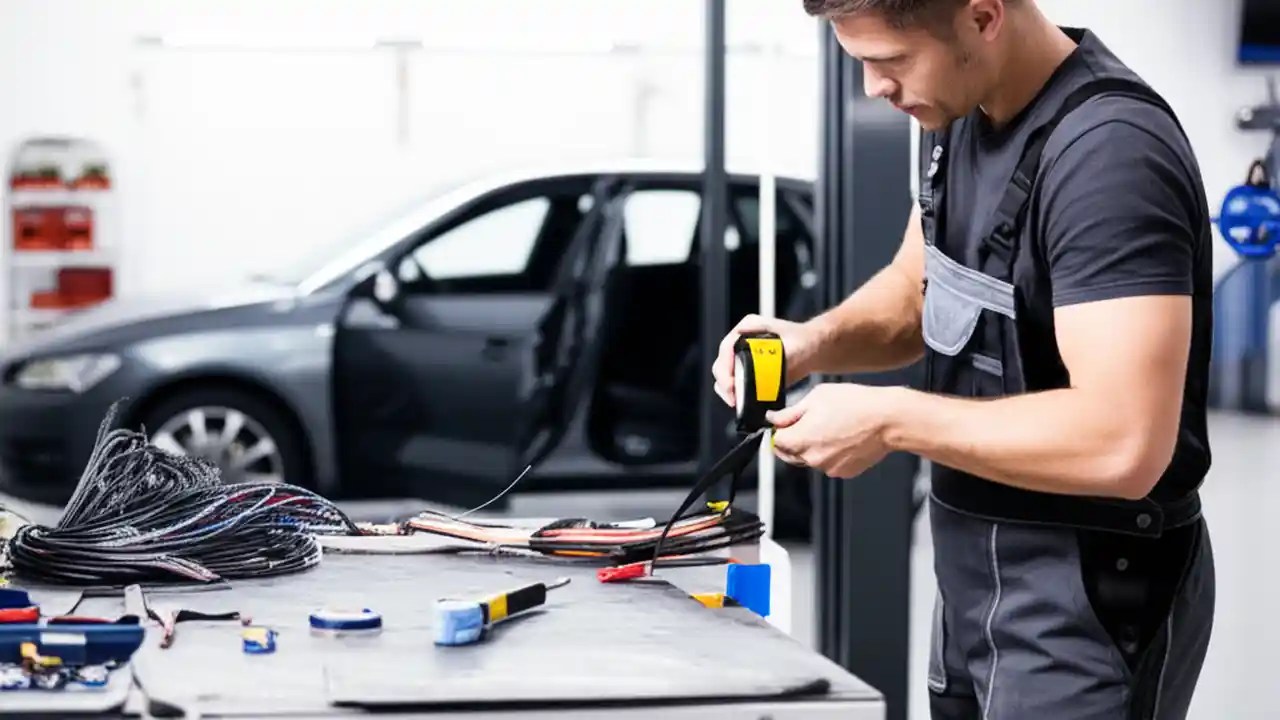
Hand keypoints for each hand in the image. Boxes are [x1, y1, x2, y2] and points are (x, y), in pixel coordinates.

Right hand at [712, 314, 822, 407]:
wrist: (813, 348)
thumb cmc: (805, 340)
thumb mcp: (795, 345)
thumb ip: (780, 356)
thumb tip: (765, 371)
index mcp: (747, 328)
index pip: (727, 348)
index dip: (725, 368)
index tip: (731, 384)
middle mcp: (740, 341)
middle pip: (722, 365)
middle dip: (725, 384)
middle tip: (734, 399)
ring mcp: (742, 357)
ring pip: (725, 377)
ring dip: (728, 391)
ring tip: (738, 404)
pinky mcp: (748, 371)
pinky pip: (735, 384)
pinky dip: (737, 395)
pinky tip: (744, 404)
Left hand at [767, 383, 897, 478]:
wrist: (887, 419)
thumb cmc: (855, 404)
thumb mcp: (816, 397)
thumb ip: (790, 412)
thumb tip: (773, 419)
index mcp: (800, 440)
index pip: (775, 442)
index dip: (779, 430)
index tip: (787, 423)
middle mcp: (811, 459)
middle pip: (790, 454)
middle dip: (794, 441)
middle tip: (810, 422)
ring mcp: (828, 468)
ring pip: (811, 459)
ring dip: (814, 447)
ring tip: (832, 427)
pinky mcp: (844, 472)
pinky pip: (829, 464)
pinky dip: (831, 454)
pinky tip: (843, 438)